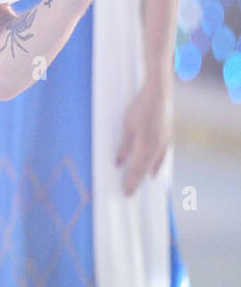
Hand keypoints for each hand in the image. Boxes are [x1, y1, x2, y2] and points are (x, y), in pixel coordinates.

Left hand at [116, 78, 172, 194]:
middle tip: (131, 191)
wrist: (158, 93)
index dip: (132, 182)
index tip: (127, 193)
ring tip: (146, 181)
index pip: (137, 169)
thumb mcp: (127, 127)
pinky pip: (162, 154)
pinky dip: (158, 162)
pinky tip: (156, 165)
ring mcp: (164, 141)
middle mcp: (157, 147)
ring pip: (156, 162)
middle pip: (146, 168)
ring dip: (149, 172)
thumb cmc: (139, 108)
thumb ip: (124, 147)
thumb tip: (118, 163)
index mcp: (146, 146)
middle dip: (138, 180)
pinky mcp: (167, 135)